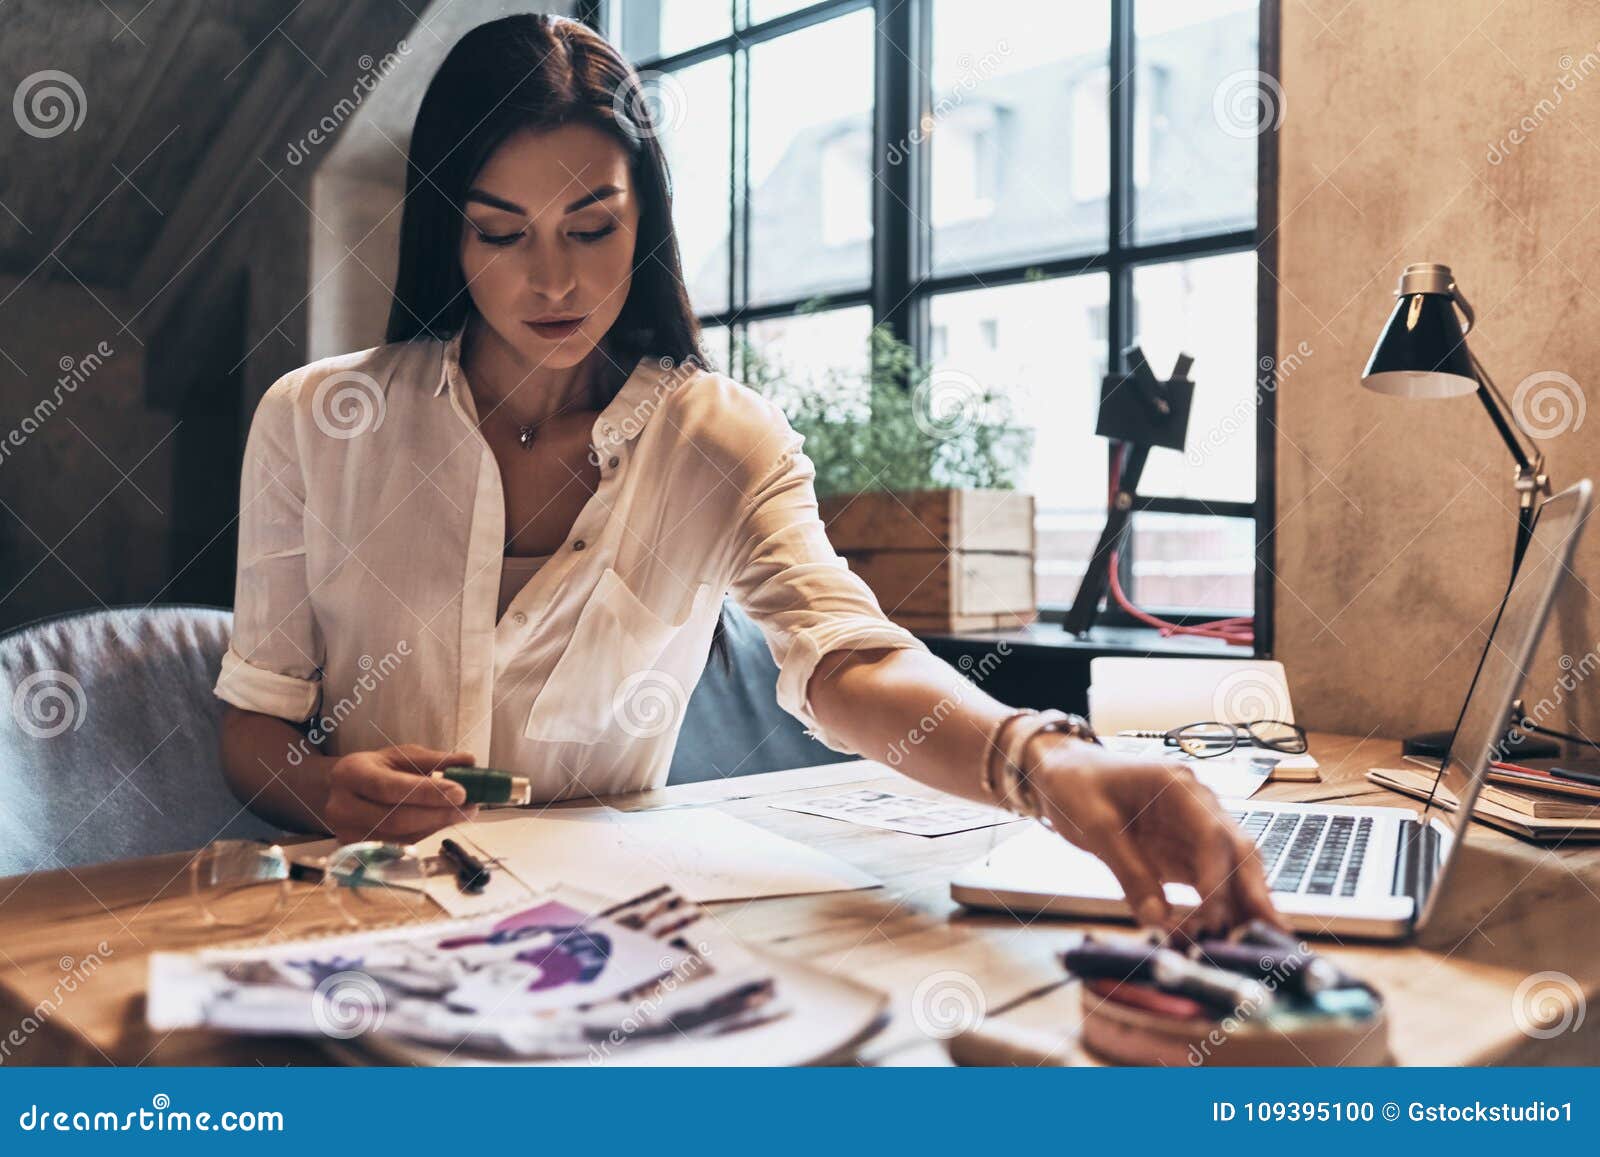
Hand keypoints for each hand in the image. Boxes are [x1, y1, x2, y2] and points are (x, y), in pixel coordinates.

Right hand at [323, 744, 479, 844]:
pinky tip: (443, 821)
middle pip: (395, 818)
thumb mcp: (401, 755)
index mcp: (350, 773)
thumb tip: (469, 761)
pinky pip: (400, 847)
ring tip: (463, 812)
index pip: (389, 787)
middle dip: (438, 813)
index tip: (460, 792)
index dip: (426, 792)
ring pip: (401, 836)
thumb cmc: (377, 769)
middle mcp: (342, 806)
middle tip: (470, 806)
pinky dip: (427, 833)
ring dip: (437, 825)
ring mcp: (347, 834)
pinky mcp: (358, 851)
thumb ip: (434, 759)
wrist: (344, 791)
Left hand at [1026, 734, 1282, 938]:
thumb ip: (1128, 871)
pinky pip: (1210, 882)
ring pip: (1233, 870)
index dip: (1219, 875)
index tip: (1216, 914)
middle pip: (1237, 850)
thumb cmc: (1077, 787)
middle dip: (1255, 892)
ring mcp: (1194, 830)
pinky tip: (1224, 939)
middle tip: (1270, 934)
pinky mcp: (1185, 853)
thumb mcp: (1095, 826)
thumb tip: (1157, 919)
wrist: (1065, 773)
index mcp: (1177, 786)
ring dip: (1242, 906)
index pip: (1212, 832)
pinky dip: (1219, 909)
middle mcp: (1197, 806)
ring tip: (1255, 947)